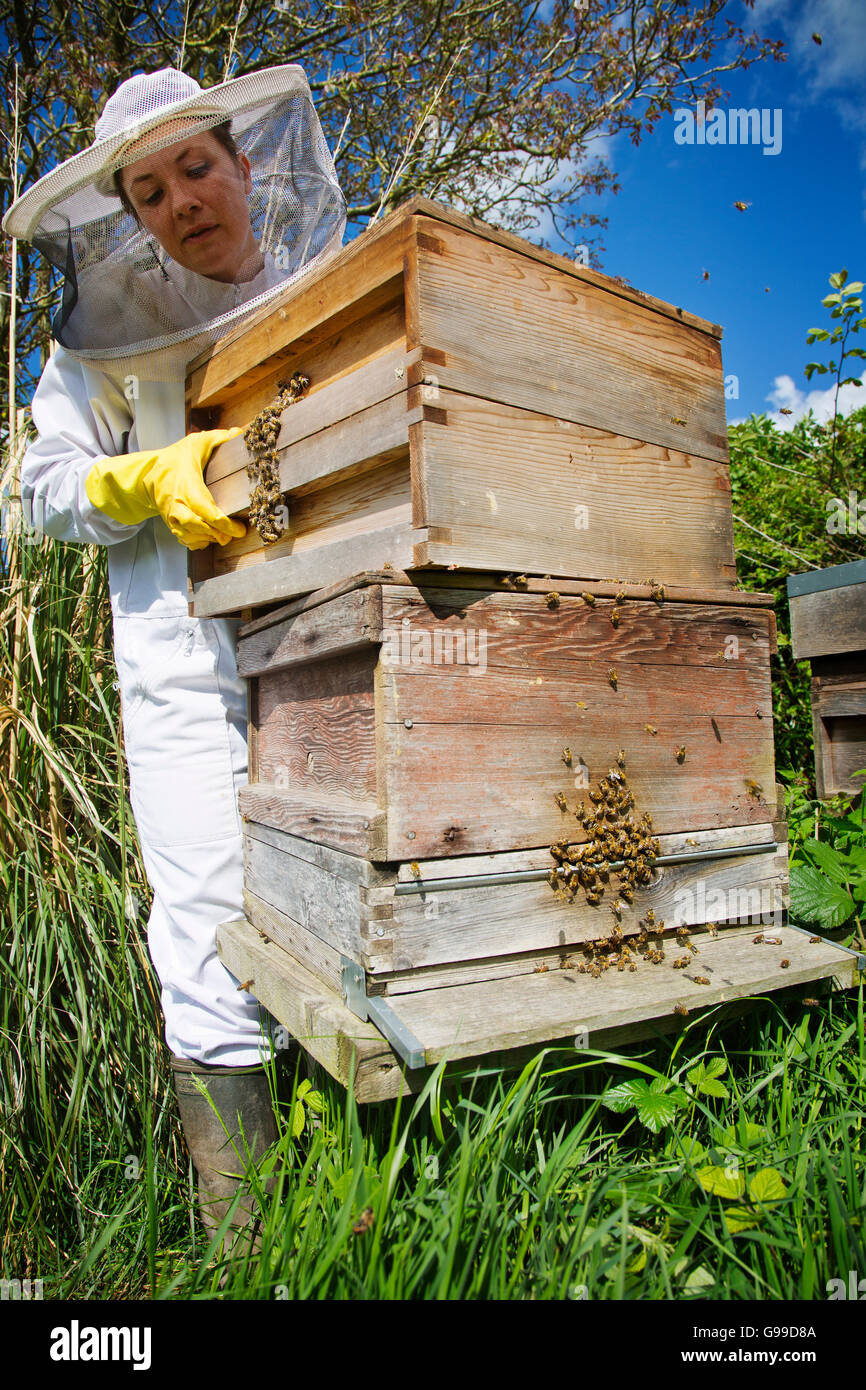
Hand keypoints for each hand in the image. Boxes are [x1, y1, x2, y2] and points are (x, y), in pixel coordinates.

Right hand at [85, 428, 246, 549]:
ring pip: (193, 538)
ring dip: (211, 539)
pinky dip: (200, 543)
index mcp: (187, 486)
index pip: (207, 511)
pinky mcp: (173, 526)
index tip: (240, 528)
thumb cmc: (174, 459)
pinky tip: (210, 535)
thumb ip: (220, 438)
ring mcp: (174, 518)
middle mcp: (178, 506)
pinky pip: (187, 542)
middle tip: (235, 532)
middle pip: (200, 529)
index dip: (225, 524)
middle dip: (219, 535)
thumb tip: (241, 432)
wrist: (148, 475)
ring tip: (224, 532)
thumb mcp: (196, 443)